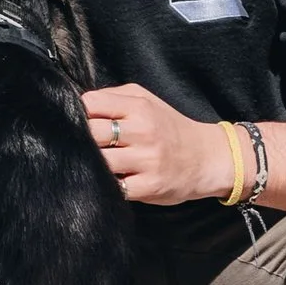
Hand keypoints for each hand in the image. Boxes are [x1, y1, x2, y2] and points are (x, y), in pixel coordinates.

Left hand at [83, 81, 227, 207]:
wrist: (206, 158)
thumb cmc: (169, 127)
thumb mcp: (146, 100)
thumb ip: (114, 97)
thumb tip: (81, 104)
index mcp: (139, 107)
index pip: (92, 103)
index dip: (79, 112)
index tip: (79, 120)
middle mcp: (143, 131)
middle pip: (92, 132)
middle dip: (81, 138)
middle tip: (81, 144)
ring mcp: (146, 160)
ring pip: (100, 161)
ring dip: (92, 163)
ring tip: (94, 162)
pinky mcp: (149, 186)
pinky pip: (115, 186)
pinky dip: (107, 184)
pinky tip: (109, 179)